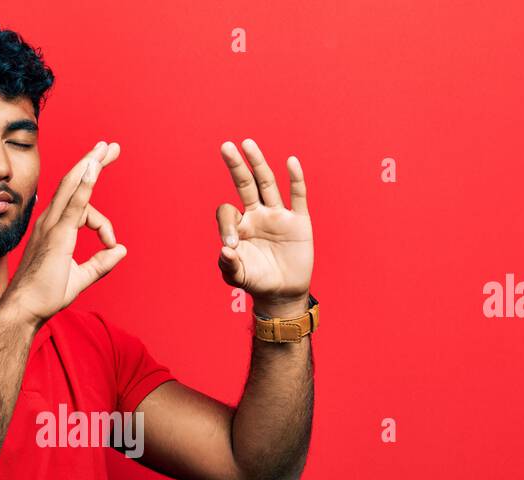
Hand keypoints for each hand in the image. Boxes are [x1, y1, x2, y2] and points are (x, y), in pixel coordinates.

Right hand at [0, 140, 126, 326]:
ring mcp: (51, 226)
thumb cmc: (45, 296)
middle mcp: (50, 221)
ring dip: (90, 164)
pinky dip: (84, 185)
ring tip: (106, 148)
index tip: (111, 240)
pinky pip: (73, 204)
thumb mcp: (81, 278)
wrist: (25, 309)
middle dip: (92, 162)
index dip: (100, 214)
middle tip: (111, 146)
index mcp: (55, 229)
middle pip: (72, 182)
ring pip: (72, 186)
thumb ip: (100, 264)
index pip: (78, 202)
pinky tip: (94, 169)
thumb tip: (120, 250)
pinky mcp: (56, 235)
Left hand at [215, 138, 313, 312]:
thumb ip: (229, 266)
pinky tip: (291, 162)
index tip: (230, 246)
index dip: (226, 225)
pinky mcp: (298, 221)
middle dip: (236, 166)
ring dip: (258, 164)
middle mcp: (256, 215)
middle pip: (245, 184)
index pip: (228, 212)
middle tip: (226, 147)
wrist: (282, 293)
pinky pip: (297, 196)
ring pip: (267, 184)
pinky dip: (295, 179)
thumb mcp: (238, 277)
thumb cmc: (256, 282)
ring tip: (248, 144)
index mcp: (239, 226)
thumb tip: (225, 249)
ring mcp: (277, 215)